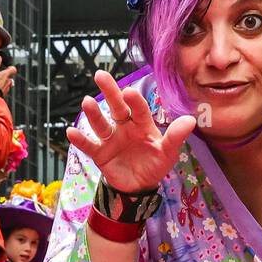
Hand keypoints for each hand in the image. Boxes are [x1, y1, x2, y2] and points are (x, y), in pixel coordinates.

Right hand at [0, 55, 15, 94]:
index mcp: (6, 75)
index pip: (13, 69)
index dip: (10, 68)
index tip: (7, 68)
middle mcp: (8, 82)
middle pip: (9, 77)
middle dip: (5, 76)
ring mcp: (7, 89)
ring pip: (7, 84)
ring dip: (3, 83)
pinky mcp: (5, 94)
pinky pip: (5, 90)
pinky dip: (1, 89)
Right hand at [67, 69, 195, 193]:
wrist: (139, 186)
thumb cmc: (154, 164)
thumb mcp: (167, 152)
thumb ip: (176, 136)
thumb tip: (191, 120)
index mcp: (142, 124)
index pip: (138, 109)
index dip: (134, 101)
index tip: (129, 92)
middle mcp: (124, 127)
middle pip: (116, 108)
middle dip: (109, 92)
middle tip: (101, 75)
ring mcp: (111, 139)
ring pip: (101, 124)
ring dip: (94, 114)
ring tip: (87, 102)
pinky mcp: (100, 153)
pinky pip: (89, 145)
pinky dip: (80, 139)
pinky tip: (70, 131)